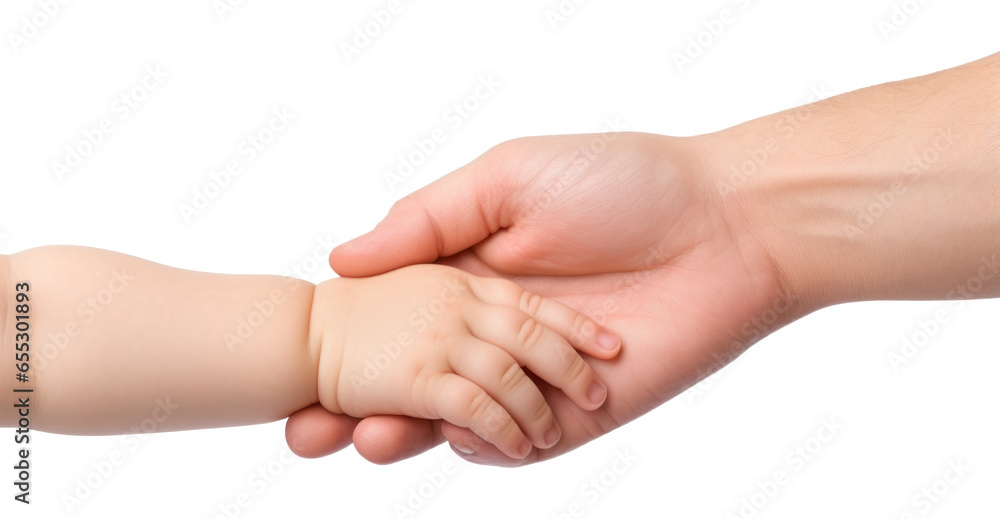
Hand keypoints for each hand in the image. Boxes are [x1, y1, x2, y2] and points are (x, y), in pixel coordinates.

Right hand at [287, 132, 803, 463]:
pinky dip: (485, 446)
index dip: (342, 344)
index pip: (392, 319)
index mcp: (472, 272)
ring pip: (459, 418)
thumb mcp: (509, 179)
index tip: (296, 367)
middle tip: (307, 429)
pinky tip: (456, 438)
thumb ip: (428, 221)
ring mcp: (538, 374)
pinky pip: (522, 442)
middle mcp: (496, 329)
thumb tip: (342, 258)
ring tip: (368, 437)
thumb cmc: (624, 183)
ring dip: (409, 433)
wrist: (730, 225)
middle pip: (414, 380)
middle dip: (358, 406)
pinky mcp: (583, 412)